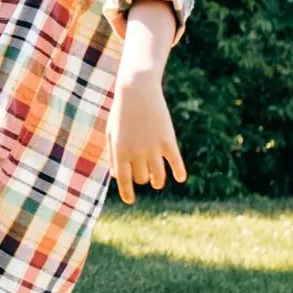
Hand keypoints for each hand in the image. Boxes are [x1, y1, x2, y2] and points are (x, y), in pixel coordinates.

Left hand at [108, 71, 185, 201]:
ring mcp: (153, 148)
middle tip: (143, 175)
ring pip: (158, 176)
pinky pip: (176, 163)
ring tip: (157, 182)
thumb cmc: (121, 113)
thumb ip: (113, 155)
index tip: (130, 201)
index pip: (124, 181)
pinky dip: (179, 172)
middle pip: (142, 178)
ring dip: (158, 181)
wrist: (136, 91)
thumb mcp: (111, 133)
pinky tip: (180, 177)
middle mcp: (136, 153)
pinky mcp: (168, 141)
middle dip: (142, 178)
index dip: (127, 193)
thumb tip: (117, 177)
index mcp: (120, 152)